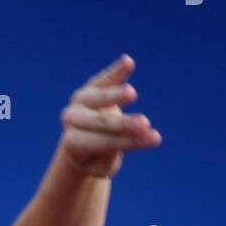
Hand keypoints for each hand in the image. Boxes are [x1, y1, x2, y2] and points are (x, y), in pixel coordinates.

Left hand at [59, 54, 160, 177]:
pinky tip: (127, 62)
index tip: (154, 139)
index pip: (103, 142)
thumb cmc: (97, 156)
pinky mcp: (90, 86)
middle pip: (100, 121)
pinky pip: (103, 78)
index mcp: (72, 142)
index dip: (128, 141)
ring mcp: (79, 100)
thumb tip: (149, 136)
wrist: (78, 142)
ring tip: (131, 94)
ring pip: (98, 96)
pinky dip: (115, 71)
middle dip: (123, 123)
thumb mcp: (106, 163)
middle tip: (145, 123)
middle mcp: (71, 119)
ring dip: (115, 95)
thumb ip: (120, 150)